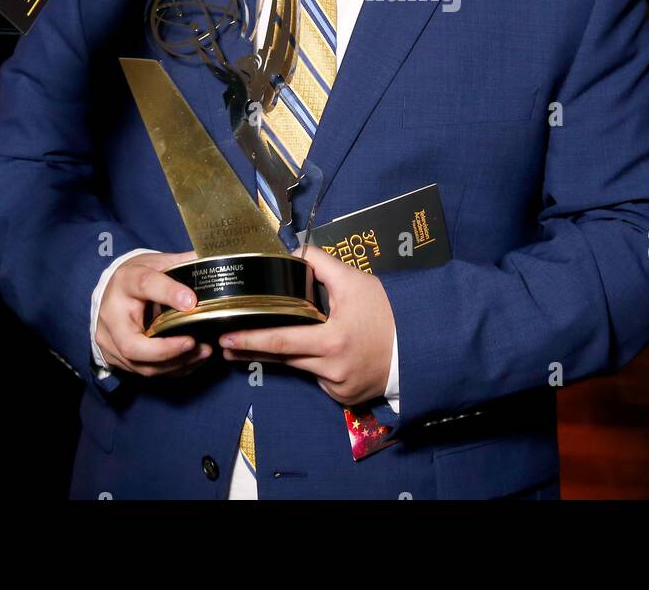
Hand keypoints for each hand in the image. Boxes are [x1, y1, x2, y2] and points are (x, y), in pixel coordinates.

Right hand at [96, 250, 212, 376]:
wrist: (112, 292)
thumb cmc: (139, 276)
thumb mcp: (158, 263)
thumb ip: (183, 263)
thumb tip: (214, 263)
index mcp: (125, 281)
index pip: (145, 285)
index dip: (168, 293)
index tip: (191, 301)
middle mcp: (112, 315)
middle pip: (133, 344)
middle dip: (167, 349)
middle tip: (194, 343)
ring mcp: (110, 341)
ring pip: (141, 365)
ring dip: (175, 363)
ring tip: (203, 352)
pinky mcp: (116, 358)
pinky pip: (145, 371)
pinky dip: (172, 369)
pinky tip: (193, 361)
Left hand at [219, 246, 394, 406]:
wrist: (422, 345)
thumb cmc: (388, 311)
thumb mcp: (355, 281)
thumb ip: (322, 264)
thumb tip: (294, 251)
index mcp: (332, 341)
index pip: (281, 341)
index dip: (251, 340)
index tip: (226, 338)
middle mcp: (332, 369)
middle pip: (284, 359)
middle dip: (253, 351)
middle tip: (226, 346)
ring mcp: (339, 387)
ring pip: (302, 368)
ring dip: (282, 358)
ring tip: (254, 348)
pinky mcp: (346, 397)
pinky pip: (321, 379)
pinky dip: (315, 365)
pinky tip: (319, 354)